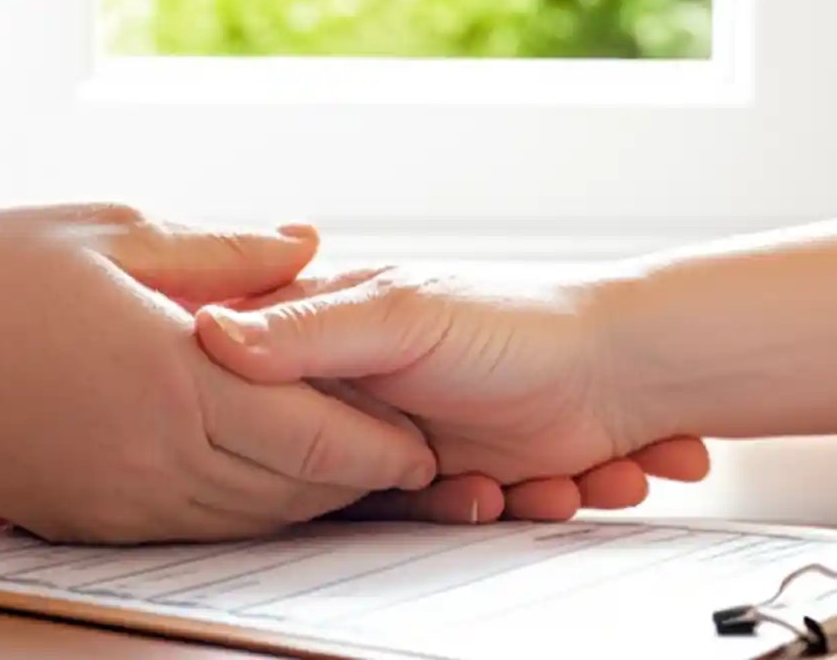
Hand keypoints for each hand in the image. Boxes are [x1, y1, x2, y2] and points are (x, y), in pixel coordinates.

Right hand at [0, 206, 436, 542]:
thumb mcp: (117, 232)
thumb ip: (229, 252)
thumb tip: (310, 243)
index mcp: (180, 380)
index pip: (320, 434)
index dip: (385, 442)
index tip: (425, 436)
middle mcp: (160, 458)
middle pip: (298, 488)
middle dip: (364, 478)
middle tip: (410, 456)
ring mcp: (124, 501)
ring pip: (254, 521)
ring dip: (312, 500)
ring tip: (353, 471)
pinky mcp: (91, 522)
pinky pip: (198, 534)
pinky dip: (250, 514)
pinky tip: (267, 487)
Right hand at [195, 266, 708, 519]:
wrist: (626, 365)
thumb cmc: (519, 320)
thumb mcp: (403, 315)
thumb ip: (311, 330)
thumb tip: (210, 336)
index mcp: (331, 332)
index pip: (260, 392)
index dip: (266, 425)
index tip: (295, 440)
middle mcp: (358, 391)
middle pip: (319, 461)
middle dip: (392, 477)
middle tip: (445, 469)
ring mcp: (402, 439)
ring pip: (391, 503)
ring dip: (472, 501)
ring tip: (529, 479)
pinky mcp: (447, 481)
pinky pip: (449, 521)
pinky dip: (511, 509)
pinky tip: (558, 482)